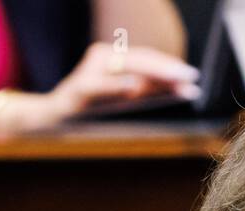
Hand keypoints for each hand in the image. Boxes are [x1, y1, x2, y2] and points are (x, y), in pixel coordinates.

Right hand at [45, 41, 199, 120]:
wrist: (51, 118)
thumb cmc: (88, 110)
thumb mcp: (119, 99)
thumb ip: (144, 91)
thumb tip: (177, 87)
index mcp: (112, 58)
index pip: (146, 58)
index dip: (170, 65)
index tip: (193, 76)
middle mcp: (101, 57)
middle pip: (140, 59)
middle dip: (168, 69)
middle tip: (192, 77)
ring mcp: (88, 71)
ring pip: (125, 67)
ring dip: (153, 73)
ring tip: (176, 79)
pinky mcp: (78, 89)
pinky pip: (101, 86)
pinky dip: (117, 85)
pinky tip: (136, 86)